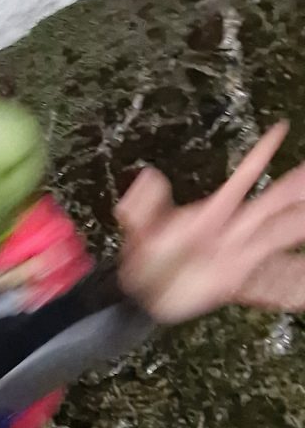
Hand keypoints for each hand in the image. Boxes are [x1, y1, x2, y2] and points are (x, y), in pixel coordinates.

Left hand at [115, 120, 304, 322]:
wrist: (141, 297)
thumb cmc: (143, 261)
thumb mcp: (139, 231)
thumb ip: (143, 205)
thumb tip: (149, 175)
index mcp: (212, 212)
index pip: (243, 177)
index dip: (261, 154)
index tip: (279, 129)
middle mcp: (232, 229)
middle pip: (273, 203)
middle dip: (295, 188)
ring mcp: (238, 254)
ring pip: (279, 234)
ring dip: (300, 225)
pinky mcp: (237, 277)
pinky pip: (271, 277)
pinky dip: (292, 283)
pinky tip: (304, 289)